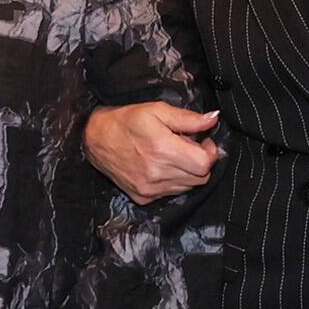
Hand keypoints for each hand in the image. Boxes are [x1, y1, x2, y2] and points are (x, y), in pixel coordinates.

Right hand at [84, 100, 221, 202]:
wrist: (95, 139)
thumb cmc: (126, 121)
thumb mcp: (157, 110)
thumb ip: (188, 119)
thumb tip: (213, 120)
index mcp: (163, 149)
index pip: (205, 163)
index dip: (210, 152)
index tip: (203, 141)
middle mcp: (157, 173)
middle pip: (201, 178)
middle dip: (200, 162)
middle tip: (187, 147)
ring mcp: (150, 189)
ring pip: (188, 187)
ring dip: (187, 172)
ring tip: (173, 156)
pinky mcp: (143, 197)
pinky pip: (171, 193)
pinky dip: (173, 181)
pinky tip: (162, 167)